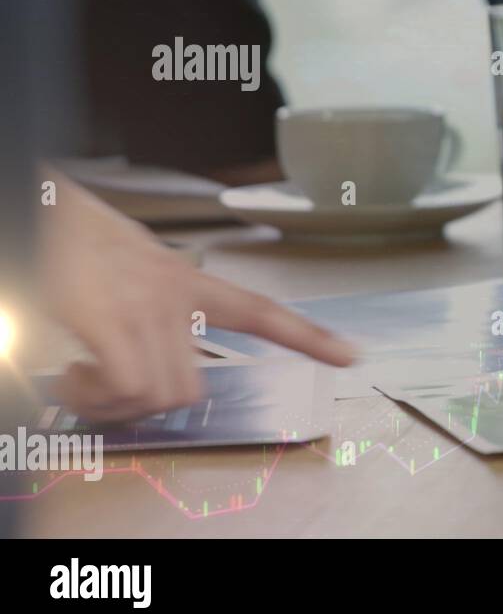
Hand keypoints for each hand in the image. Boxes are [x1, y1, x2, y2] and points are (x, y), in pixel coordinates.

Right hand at [36, 173, 354, 420]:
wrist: (40, 207)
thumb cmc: (72, 239)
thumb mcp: (128, 271)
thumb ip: (147, 316)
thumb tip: (135, 374)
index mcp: (187, 281)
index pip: (262, 311)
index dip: (309, 337)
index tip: (351, 355)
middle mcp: (175, 294)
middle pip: (190, 389)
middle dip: (145, 406)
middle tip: (105, 393)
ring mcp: (146, 306)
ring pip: (160, 396)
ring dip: (114, 404)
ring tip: (82, 378)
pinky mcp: (110, 317)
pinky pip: (128, 387)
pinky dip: (96, 396)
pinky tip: (74, 375)